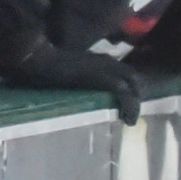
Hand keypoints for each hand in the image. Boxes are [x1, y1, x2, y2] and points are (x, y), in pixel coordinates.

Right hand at [9, 41, 143, 124]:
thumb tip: (84, 87)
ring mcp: (108, 69)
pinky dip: (129, 106)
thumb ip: (84, 75)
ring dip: (134, 104)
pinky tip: (126, 119)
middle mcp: (109, 62)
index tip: (129, 101)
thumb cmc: (51, 63)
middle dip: (137, 96)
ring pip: (133, 86)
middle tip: (131, 113)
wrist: (43, 59)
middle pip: (135, 78)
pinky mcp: (103, 78)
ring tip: (130, 120)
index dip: (132, 87)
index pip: (127, 72)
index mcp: (103, 59)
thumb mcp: (75, 68)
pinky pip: (124, 93)